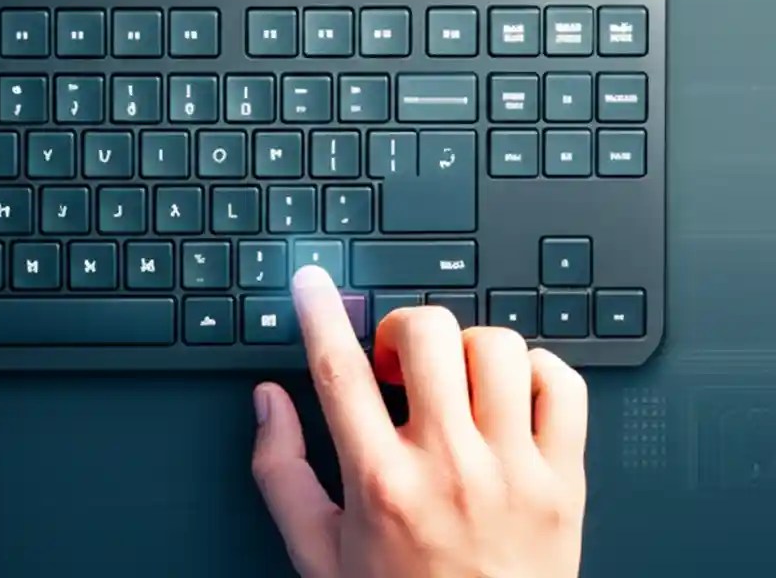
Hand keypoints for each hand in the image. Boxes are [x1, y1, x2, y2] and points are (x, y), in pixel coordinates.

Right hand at [252, 266, 587, 577]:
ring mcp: (513, 470)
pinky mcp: (564, 479)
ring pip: (497, 348)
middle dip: (403, 328)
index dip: (320, 313)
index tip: (312, 283)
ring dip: (467, 349)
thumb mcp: (319, 552)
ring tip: (454, 382)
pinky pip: (562, 384)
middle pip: (428, 336)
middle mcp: (449, 468)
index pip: (340, 371)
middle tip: (398, 360)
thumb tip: (269, 404)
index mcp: (380, 484)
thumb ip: (282, 472)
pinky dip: (535, 371)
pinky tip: (508, 396)